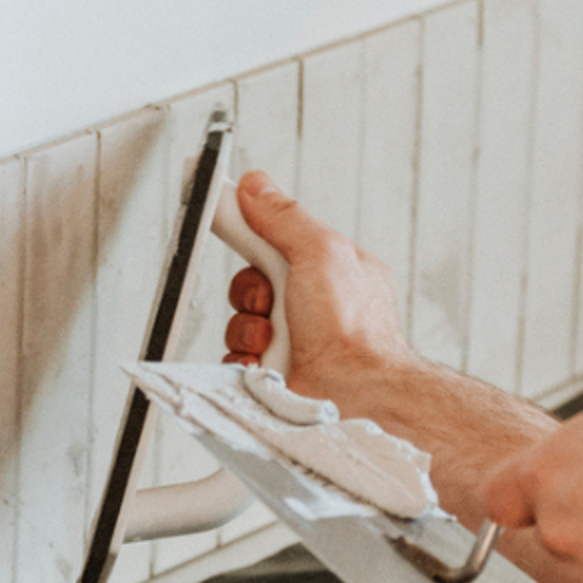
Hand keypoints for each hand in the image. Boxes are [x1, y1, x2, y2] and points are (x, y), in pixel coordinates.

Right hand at [222, 173, 412, 400]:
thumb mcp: (322, 251)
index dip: (253, 234)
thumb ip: (285, 217)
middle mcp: (312, 308)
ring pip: (241, 323)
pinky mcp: (274, 377)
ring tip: (273, 341)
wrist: (356, 395)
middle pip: (251, 283)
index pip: (278, 242)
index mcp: (331, 273)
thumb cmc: (354, 331)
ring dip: (248, 329)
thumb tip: (257, 186)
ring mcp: (294, 343)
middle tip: (270, 300)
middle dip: (251, 291)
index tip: (226, 213)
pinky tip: (266, 367)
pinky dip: (244, 361)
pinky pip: (237, 359)